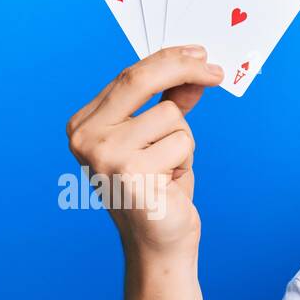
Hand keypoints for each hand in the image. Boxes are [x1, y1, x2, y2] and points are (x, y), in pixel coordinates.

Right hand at [66, 45, 223, 260]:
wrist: (160, 246)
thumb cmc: (160, 194)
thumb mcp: (162, 142)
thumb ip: (171, 105)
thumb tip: (196, 73)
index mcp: (84, 125)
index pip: (128, 77)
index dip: (168, 61)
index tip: (199, 54)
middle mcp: (87, 137)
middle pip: (138, 81)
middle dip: (182, 68)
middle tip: (215, 70)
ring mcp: (105, 154)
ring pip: (171, 117)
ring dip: (184, 143)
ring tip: (170, 172)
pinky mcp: (130, 171)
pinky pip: (181, 143)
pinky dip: (186, 162)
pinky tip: (170, 185)